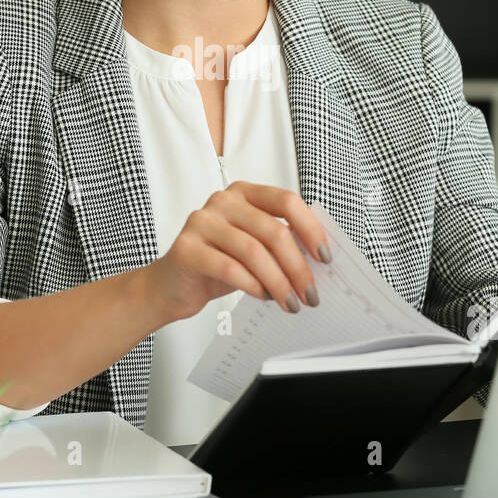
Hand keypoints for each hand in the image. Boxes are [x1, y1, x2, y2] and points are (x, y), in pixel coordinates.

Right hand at [146, 181, 330, 321]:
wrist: (172, 286)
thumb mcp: (254, 248)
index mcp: (244, 193)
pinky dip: (253, 286)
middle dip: (298, 267)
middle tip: (310, 295)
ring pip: (253, 251)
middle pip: (272, 230)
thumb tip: (320, 256)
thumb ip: (280, 243)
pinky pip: (229, 268)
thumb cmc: (218, 265)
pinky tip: (264, 297)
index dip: (311, 229)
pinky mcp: (186, 248)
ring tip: (290, 303)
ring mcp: (201, 222)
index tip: (325, 258)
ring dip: (278, 282)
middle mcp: (222, 201)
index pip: (286, 201)